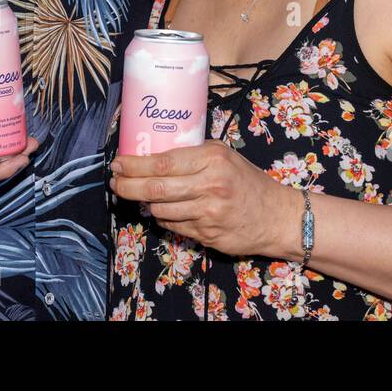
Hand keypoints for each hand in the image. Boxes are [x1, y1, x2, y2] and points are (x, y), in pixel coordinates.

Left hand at [110, 141, 297, 256]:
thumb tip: (151, 157)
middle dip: (127, 186)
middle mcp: (210, 185)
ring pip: (160, 210)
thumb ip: (192, 156)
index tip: (118, 163)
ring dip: (145, 204)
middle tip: (114, 182)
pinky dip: (163, 218)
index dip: (134, 165)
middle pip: (155, 188)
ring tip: (139, 195)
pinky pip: (173, 226)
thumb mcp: (224, 156)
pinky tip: (165, 210)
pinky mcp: (207, 235)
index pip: (163, 163)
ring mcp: (208, 213)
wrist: (277, 216)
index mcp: (212, 159)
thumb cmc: (248, 182)